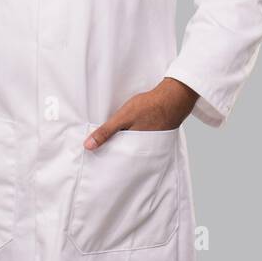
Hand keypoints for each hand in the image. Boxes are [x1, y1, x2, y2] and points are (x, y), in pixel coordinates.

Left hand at [84, 77, 199, 149]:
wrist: (173, 99)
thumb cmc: (149, 107)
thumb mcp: (123, 117)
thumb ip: (106, 132)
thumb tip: (88, 146)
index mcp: (133, 150)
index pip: (115, 161)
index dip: (105, 160)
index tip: (93, 160)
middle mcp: (142, 153)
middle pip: (123, 158)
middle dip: (113, 155)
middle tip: (99, 155)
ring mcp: (149, 147)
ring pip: (131, 151)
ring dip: (123, 148)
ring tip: (112, 145)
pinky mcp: (154, 140)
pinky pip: (140, 144)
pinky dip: (132, 142)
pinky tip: (128, 135)